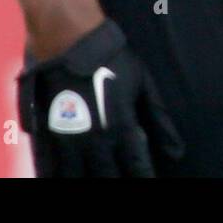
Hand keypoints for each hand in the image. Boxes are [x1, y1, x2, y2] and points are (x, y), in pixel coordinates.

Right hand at [17, 20, 183, 176]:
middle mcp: (95, 139)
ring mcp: (67, 138)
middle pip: (107, 177)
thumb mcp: (143, 84)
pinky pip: (48, 168)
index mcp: (121, 127)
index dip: (144, 178)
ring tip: (94, 181)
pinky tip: (62, 180)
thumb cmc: (111, 58)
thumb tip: (177, 152)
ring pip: (76, 177)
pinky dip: (55, 177)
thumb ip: (159, 120)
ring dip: (87, 181)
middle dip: (116, 182)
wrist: (69, 37)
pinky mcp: (45, 133)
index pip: (138, 167)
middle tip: (123, 183)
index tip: (151, 184)